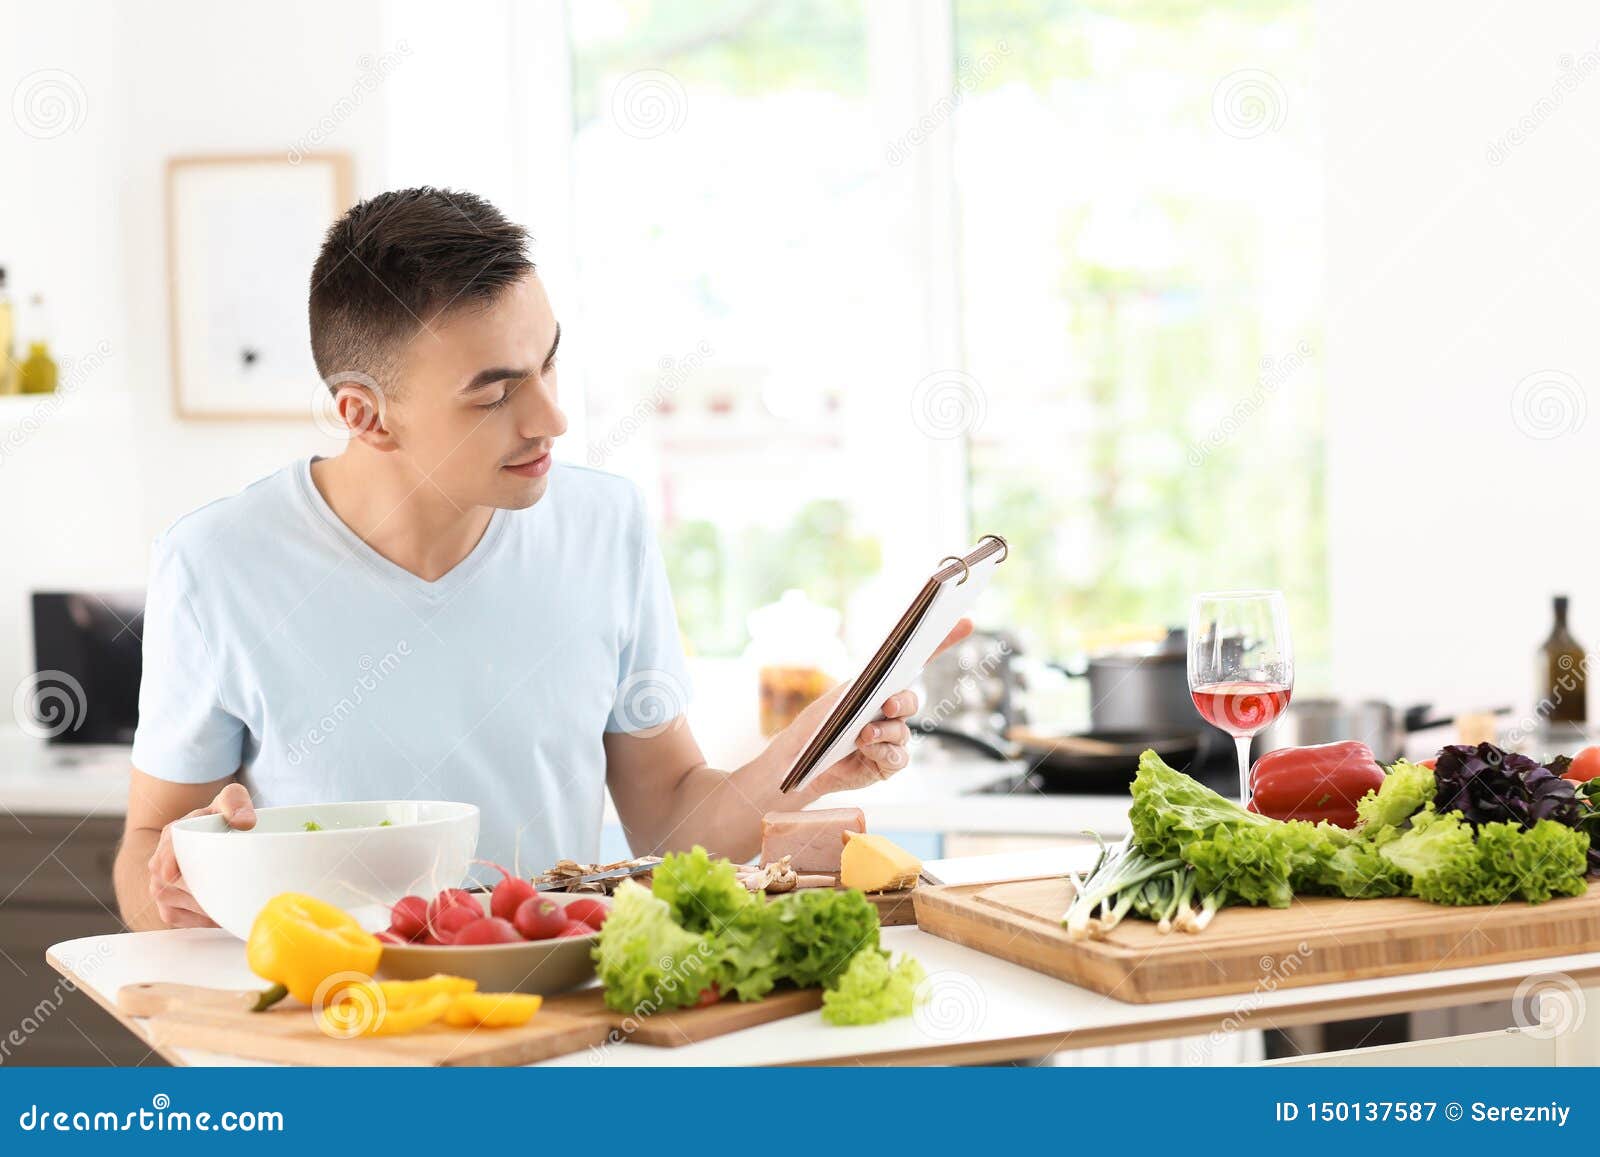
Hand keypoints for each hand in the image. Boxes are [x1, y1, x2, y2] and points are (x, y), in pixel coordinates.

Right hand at [147, 782, 254, 927]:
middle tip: (230, 896)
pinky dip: (200, 919)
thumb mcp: (230, 800)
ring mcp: (161, 886)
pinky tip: (221, 914)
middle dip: (199, 891)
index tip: (172, 873)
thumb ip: (236, 803)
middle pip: (170, 884)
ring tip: (232, 904)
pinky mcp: (168, 907)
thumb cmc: (220, 819)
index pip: (167, 850)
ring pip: (173, 904)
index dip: (169, 861)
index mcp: (172, 834)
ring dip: (203, 907)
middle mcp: (161, 862)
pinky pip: (178, 919)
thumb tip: (245, 822)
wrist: (212, 839)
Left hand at [801, 618, 975, 795]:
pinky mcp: (887, 764)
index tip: (965, 622)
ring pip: (903, 731)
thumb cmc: (820, 725)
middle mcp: (890, 711)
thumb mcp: (841, 697)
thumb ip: (866, 689)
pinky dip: (883, 753)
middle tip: (887, 706)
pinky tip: (867, 752)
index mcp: (881, 687)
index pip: (917, 661)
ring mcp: (891, 738)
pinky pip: (898, 757)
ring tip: (863, 735)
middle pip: (910, 700)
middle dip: (902, 702)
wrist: (803, 760)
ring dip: (884, 732)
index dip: (943, 641)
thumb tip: (891, 692)